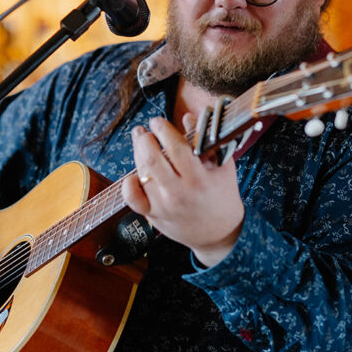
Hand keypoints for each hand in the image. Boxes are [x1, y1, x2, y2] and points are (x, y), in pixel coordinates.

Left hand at [122, 116, 244, 266]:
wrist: (219, 234)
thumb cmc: (223, 196)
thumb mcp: (223, 165)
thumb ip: (206, 140)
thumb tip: (188, 117)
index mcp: (198, 179)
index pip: (175, 147)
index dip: (163, 130)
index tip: (157, 121)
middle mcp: (178, 193)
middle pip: (152, 159)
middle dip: (144, 139)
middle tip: (144, 130)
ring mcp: (163, 206)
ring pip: (142, 173)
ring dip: (137, 153)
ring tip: (139, 140)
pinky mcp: (153, 215)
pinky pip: (132, 198)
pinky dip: (128, 184)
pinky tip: (134, 173)